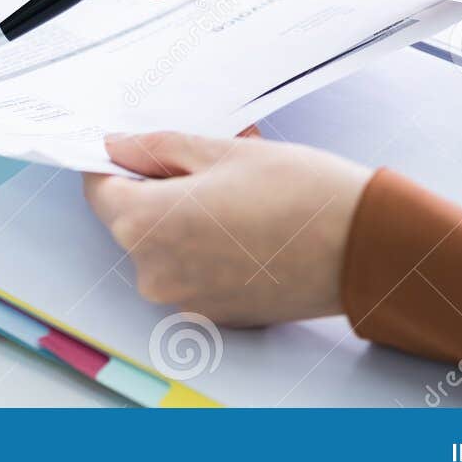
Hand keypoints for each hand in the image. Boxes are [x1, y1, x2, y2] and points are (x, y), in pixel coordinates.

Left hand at [83, 131, 371, 326]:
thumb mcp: (219, 151)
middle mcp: (155, 273)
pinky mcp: (215, 314)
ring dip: (184, 216)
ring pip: (163, 245)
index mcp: (146, 226)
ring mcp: (184, 300)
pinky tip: (247, 225)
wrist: (363, 247)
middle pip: (131, 219)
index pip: (98, 189)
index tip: (131, 147)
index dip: (112, 163)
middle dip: (158, 187)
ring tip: (236, 192)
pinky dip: (206, 246)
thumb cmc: (299, 192)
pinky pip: (191, 270)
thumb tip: (116, 147)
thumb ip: (157, 148)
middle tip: (206, 162)